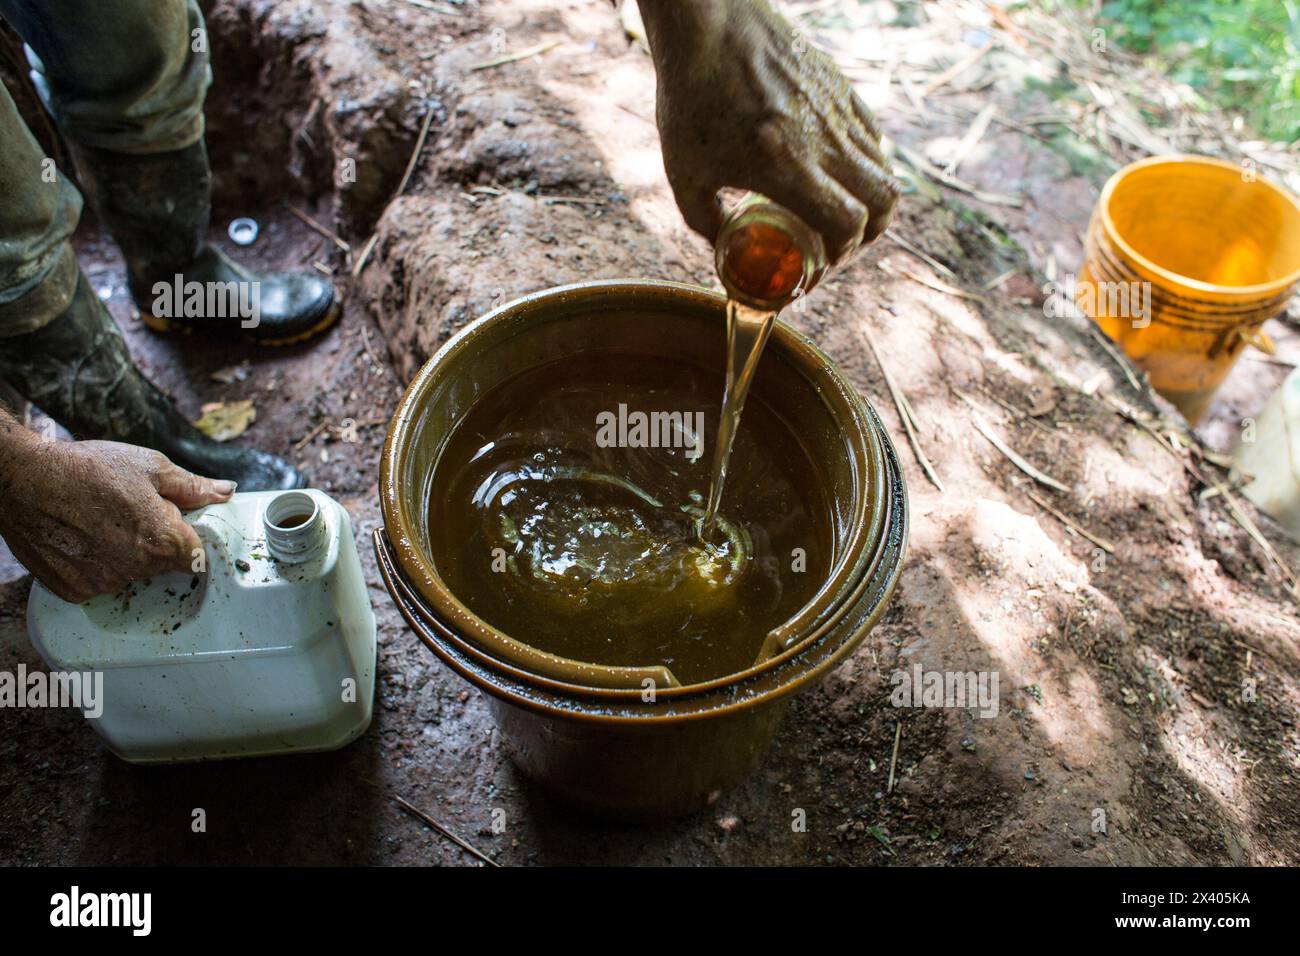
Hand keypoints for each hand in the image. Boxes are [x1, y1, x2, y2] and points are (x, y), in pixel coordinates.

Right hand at [0, 434, 234, 602]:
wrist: (23, 480)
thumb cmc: (86, 468)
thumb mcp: (150, 467)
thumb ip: (192, 487)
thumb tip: (224, 492)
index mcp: (164, 541)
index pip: (199, 557)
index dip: (190, 539)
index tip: (178, 527)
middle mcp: (137, 569)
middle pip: (163, 565)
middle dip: (156, 541)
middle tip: (131, 513)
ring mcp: (104, 584)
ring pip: (130, 574)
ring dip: (124, 554)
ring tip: (100, 522)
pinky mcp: (74, 591)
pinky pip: (99, 581)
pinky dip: (95, 564)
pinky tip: (82, 537)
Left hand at [640, 0, 897, 261]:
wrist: (708, 26)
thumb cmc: (690, 99)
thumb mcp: (683, 173)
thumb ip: (704, 221)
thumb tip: (726, 249)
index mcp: (787, 165)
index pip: (847, 223)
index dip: (842, 254)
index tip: (822, 262)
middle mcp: (824, 139)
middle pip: (884, 201)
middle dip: (871, 235)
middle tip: (845, 245)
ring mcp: (838, 111)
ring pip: (883, 167)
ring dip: (870, 199)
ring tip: (843, 210)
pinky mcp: (841, 87)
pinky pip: (872, 135)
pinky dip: (865, 162)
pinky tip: (836, 169)